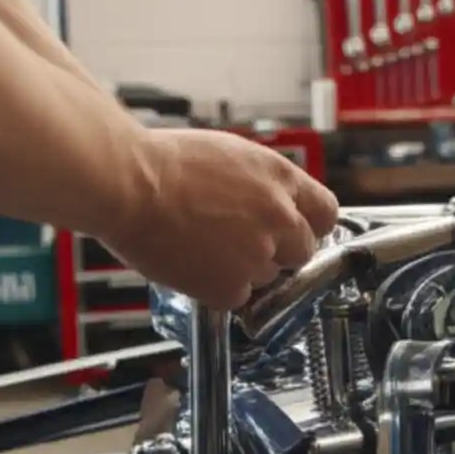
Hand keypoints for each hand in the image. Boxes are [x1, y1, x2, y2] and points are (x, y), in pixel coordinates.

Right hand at [101, 129, 339, 309]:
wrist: (129, 184)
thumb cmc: (163, 163)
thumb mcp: (230, 155)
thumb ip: (261, 184)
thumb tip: (271, 201)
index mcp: (280, 178)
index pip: (326, 212)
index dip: (309, 224)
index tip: (297, 230)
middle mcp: (278, 217)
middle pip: (303, 251)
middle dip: (280, 252)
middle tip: (244, 244)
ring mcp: (258, 255)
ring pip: (268, 277)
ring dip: (245, 270)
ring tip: (206, 249)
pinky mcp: (231, 286)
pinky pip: (238, 298)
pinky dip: (218, 290)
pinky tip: (194, 266)